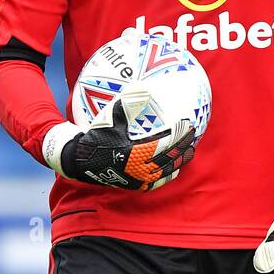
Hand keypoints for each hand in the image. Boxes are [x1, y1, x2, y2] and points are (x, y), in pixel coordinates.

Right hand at [43, 98, 194, 191]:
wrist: (81, 161)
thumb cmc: (97, 136)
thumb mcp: (111, 117)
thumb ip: (129, 103)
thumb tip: (145, 88)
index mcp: (137, 152)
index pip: (166, 142)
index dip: (179, 134)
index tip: (189, 124)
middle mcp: (141, 168)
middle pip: (170, 157)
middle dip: (184, 146)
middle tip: (193, 136)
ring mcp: (140, 179)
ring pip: (167, 171)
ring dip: (180, 160)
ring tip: (189, 151)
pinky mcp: (136, 186)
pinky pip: (158, 181)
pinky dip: (168, 174)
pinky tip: (174, 168)